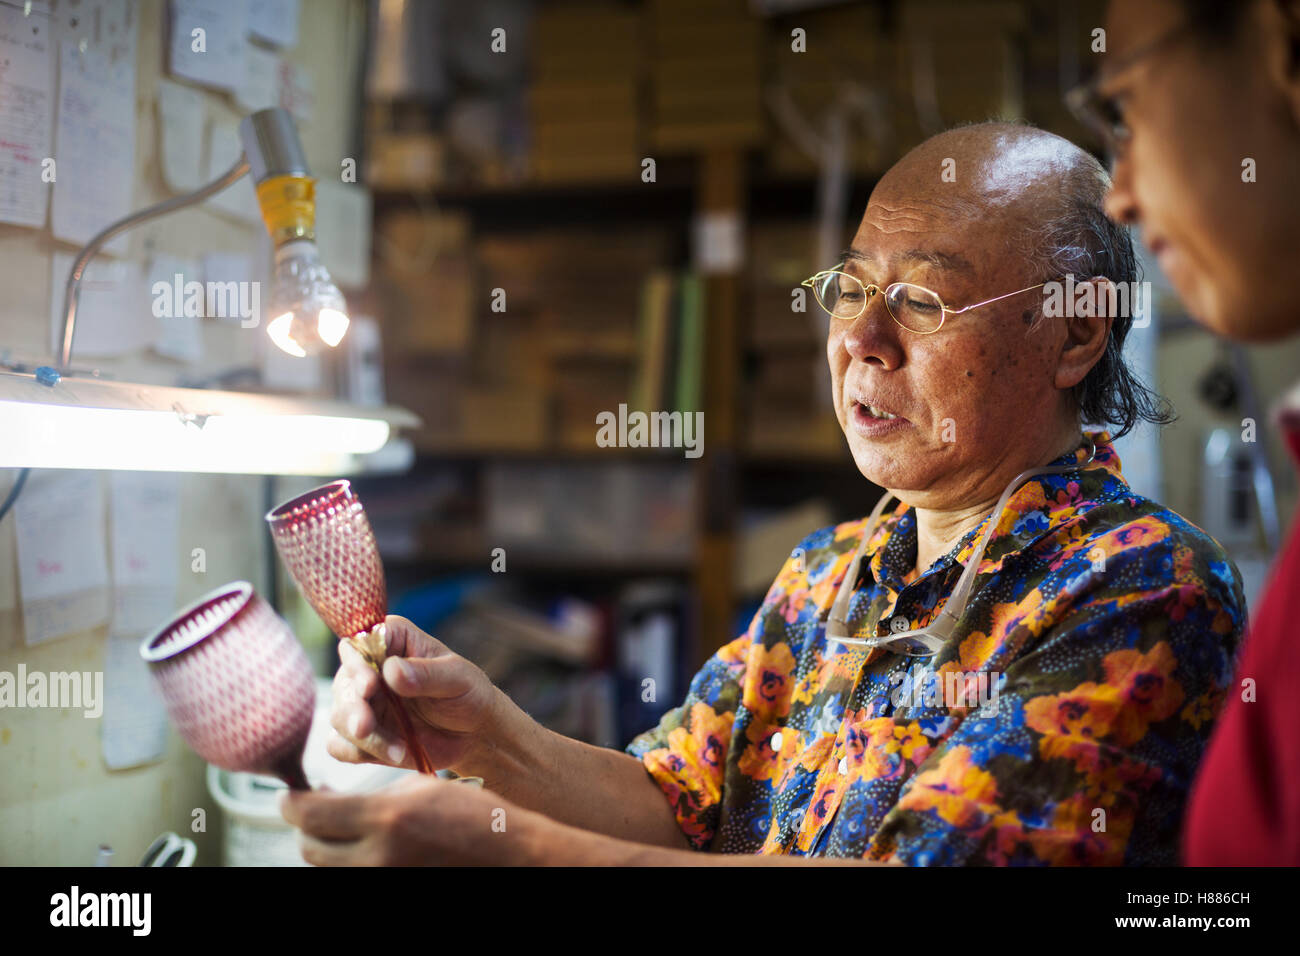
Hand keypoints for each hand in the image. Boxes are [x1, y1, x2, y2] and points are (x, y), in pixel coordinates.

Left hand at [281, 776, 542, 865]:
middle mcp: (377, 856)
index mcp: (386, 817)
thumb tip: (329, 797)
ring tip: (341, 827)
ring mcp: (383, 882)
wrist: (508, 855)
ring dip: (325, 847)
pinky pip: (353, 878)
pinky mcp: (390, 892)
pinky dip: (348, 863)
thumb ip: (373, 794)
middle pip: (309, 848)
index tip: (290, 793)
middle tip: (314, 807)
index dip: (291, 802)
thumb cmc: (473, 815)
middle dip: (306, 826)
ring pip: (327, 868)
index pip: (308, 814)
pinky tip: (363, 845)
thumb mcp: (423, 787)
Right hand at [328, 615, 498, 772]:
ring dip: (362, 736)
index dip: (358, 663)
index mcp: (393, 641)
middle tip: (365, 727)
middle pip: (344, 684)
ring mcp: (364, 702)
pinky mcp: (362, 734)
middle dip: (352, 708)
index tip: (370, 684)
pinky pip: (340, 745)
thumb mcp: (458, 678)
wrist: (474, 733)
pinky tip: (392, 755)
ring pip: (339, 716)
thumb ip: (427, 673)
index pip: (360, 643)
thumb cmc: (468, 693)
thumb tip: (391, 670)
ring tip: (399, 750)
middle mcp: (370, 669)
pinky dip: (358, 753)